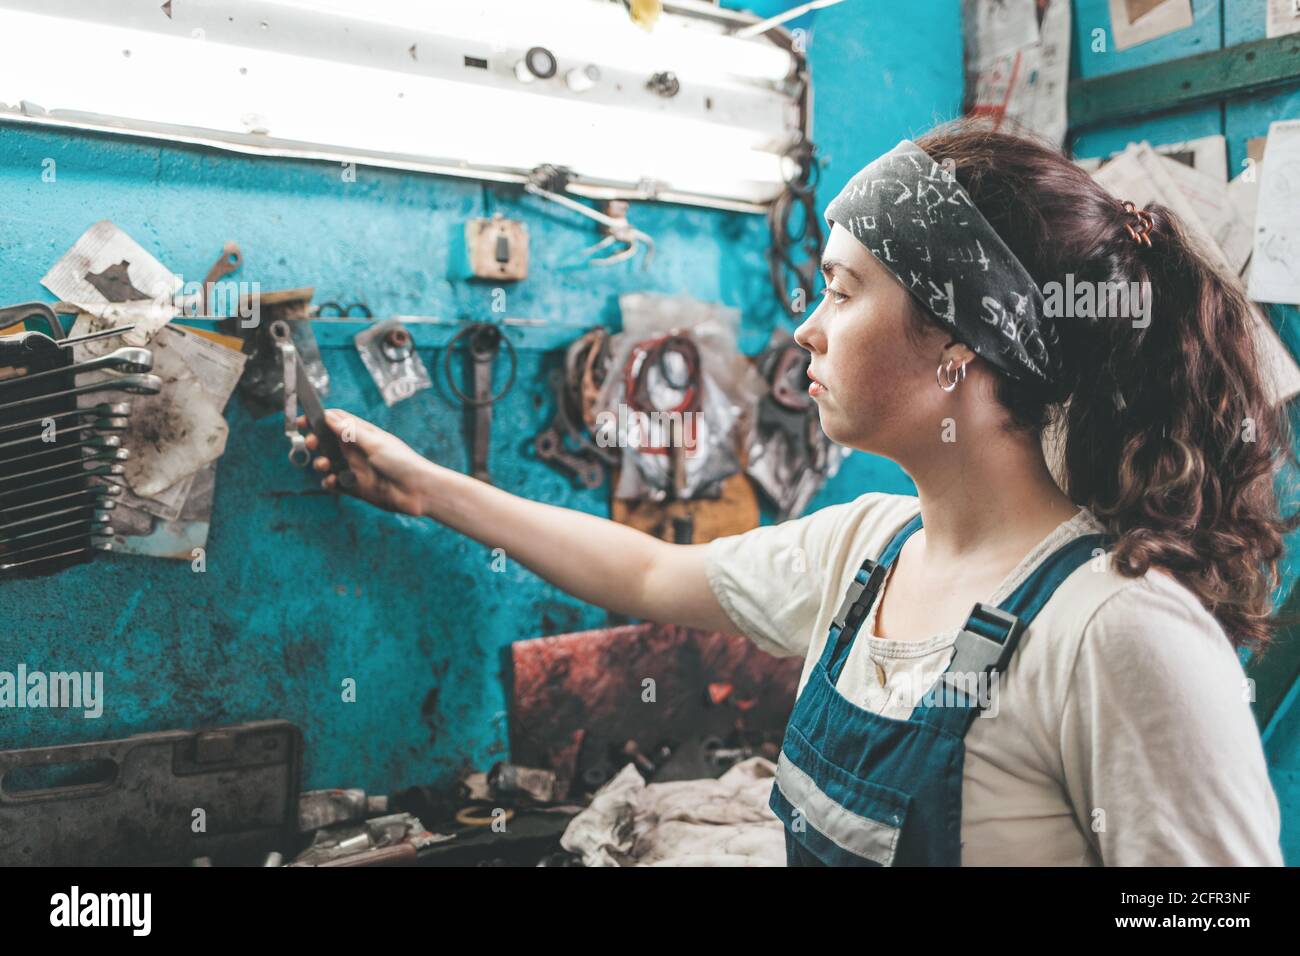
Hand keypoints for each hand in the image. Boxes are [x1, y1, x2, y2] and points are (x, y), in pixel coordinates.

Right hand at [297, 409, 432, 516]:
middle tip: (312, 444)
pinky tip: (333, 482)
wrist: (418, 491)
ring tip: (325, 465)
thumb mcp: (375, 443)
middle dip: (315, 442)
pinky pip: (334, 483)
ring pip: (327, 463)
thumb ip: (350, 432)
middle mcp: (356, 450)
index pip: (335, 421)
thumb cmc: (402, 462)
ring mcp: (354, 468)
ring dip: (321, 463)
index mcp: (362, 434)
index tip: (302, 422)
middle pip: (326, 442)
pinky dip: (329, 482)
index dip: (318, 420)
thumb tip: (328, 416)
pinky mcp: (354, 487)